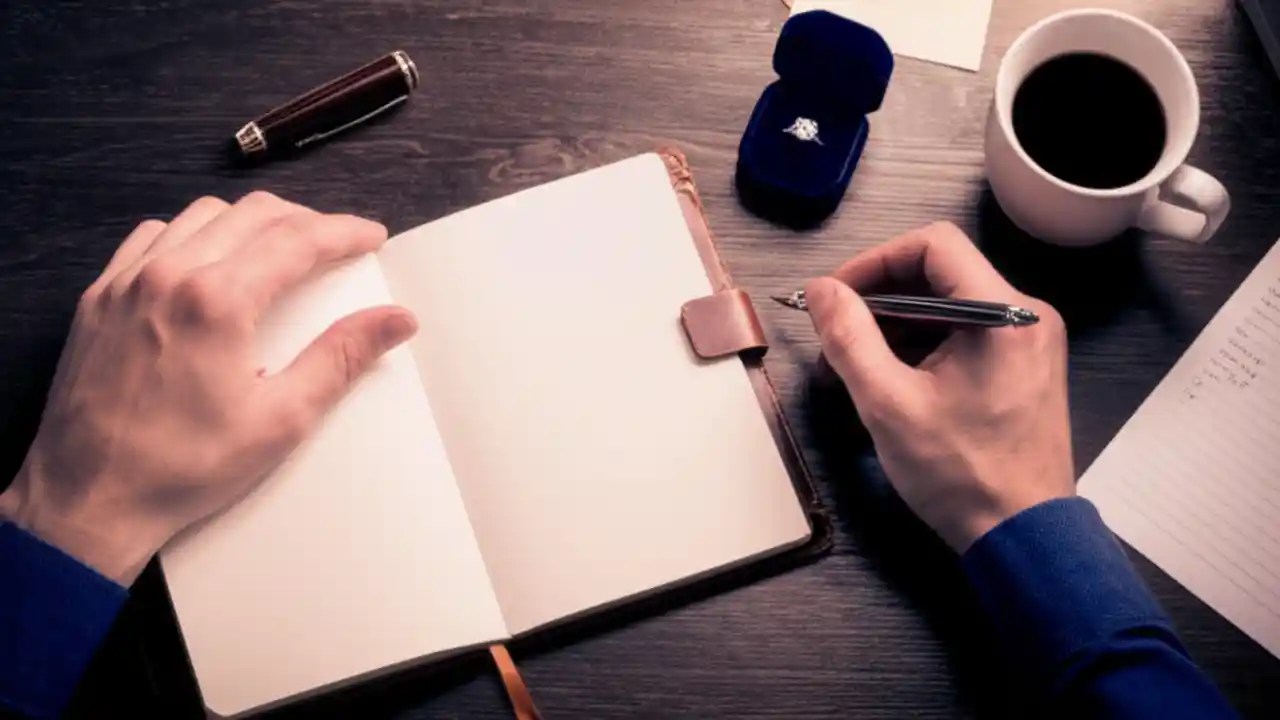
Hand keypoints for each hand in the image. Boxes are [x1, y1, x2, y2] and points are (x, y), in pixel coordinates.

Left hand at [0, 192, 416, 584]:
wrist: (89, 499)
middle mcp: (167, 276)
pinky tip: (208, 261)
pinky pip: (152, 237)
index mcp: (217, 301)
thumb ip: (340, 358)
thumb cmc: (182, 468)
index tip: (370, 236)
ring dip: (250, 223)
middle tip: (335, 244)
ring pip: (201, 216)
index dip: (343, 232)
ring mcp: (126, 282)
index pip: (297, 240)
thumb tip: (396, 319)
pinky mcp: (99, 298)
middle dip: (304, 221)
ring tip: (279, 248)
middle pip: (252, 215)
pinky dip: (192, 235)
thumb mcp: (280, 419)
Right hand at [805, 222, 1073, 551]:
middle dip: (879, 299)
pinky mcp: (1021, 367)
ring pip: (949, 305)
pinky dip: (922, 345)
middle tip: (836, 333)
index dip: (875, 261)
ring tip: (854, 366)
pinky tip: (890, 379)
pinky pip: (964, 333)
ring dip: (896, 325)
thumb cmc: (964, 476)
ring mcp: (1028, 343)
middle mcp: (1026, 318)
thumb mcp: (889, 404)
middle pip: (940, 273)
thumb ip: (849, 338)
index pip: (933, 244)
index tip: (838, 294)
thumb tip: (822, 291)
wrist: (1021, 535)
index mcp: (1005, 315)